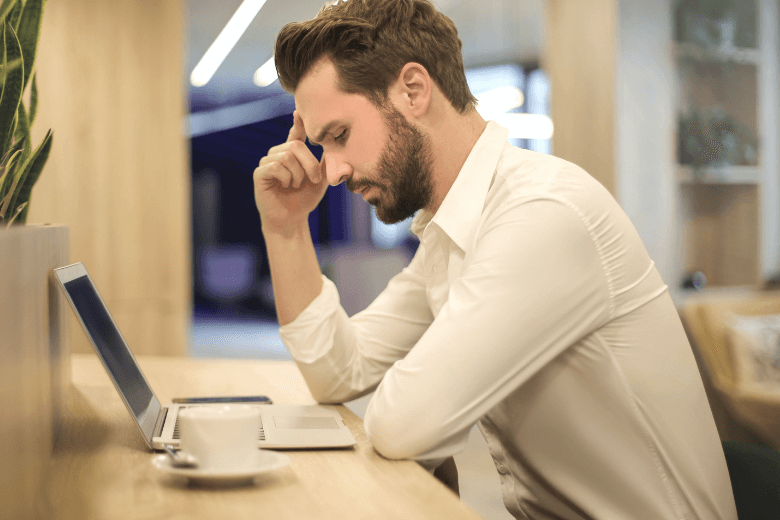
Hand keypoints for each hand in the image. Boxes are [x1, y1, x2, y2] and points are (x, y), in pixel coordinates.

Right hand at [253, 111, 327, 233]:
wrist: (292, 220)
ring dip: (298, 173)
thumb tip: (334, 146)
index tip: (299, 111)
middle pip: (295, 145)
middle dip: (309, 163)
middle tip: (314, 179)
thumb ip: (324, 163)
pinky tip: (286, 185)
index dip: (298, 122)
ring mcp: (267, 163)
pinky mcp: (259, 174)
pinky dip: (286, 176)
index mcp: (292, 154)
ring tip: (296, 185)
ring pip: (286, 156)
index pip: (295, 134)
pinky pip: (275, 166)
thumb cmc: (305, 199)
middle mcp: (278, 154)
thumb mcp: (320, 180)